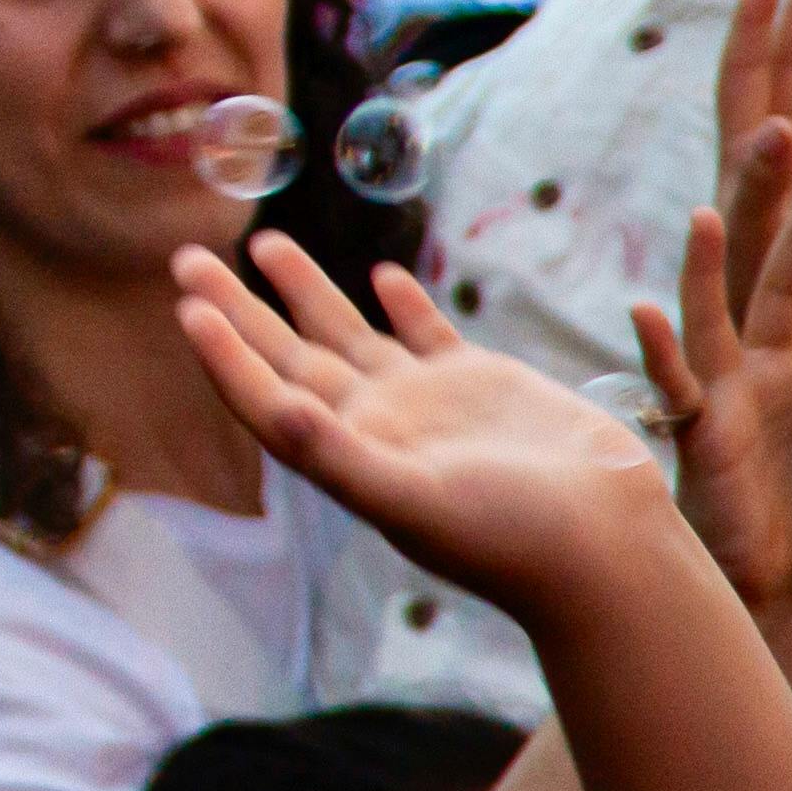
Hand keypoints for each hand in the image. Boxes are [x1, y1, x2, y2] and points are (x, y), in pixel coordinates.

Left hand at [175, 233, 677, 624]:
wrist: (605, 547)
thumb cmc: (509, 539)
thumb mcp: (413, 500)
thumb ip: (339, 456)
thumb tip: (275, 409)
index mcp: (348, 452)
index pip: (265, 397)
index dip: (223, 355)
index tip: (186, 305)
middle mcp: (376, 423)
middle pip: (288, 355)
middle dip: (237, 307)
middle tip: (186, 258)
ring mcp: (426, 400)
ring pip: (347, 332)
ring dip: (304, 289)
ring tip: (264, 243)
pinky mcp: (481, 381)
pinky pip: (426, 331)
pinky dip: (402, 303)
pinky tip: (381, 276)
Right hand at [629, 166, 791, 613]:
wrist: (775, 583)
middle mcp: (768, 363)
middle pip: (783, 276)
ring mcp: (727, 389)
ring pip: (716, 309)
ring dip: (712, 262)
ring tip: (711, 211)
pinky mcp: (699, 426)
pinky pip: (673, 380)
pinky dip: (658, 348)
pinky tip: (643, 312)